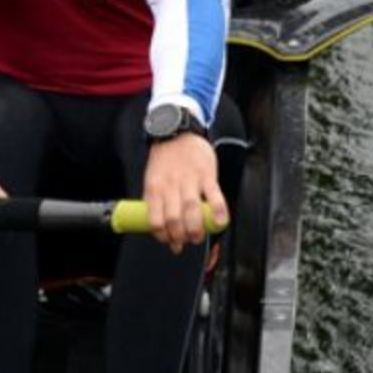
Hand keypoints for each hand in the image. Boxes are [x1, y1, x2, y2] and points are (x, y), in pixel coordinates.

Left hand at [142, 133, 226, 253]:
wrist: (177, 131)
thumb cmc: (165, 158)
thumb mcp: (152, 178)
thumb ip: (156, 201)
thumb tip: (160, 227)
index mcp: (154, 188)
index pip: (155, 220)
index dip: (163, 236)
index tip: (169, 241)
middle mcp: (170, 185)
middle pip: (174, 219)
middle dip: (180, 237)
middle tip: (185, 242)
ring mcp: (189, 180)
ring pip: (192, 210)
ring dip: (196, 229)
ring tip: (198, 236)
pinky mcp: (206, 174)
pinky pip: (215, 196)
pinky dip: (218, 212)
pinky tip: (220, 222)